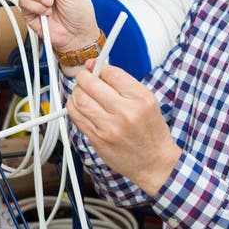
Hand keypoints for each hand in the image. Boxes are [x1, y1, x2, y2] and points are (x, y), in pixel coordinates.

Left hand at [68, 60, 181, 196]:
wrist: (154, 163)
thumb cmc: (152, 132)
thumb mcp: (148, 101)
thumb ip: (124, 84)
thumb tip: (100, 69)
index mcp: (140, 99)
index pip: (111, 73)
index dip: (99, 66)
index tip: (95, 65)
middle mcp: (125, 112)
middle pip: (91, 84)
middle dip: (83, 75)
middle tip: (84, 75)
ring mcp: (109, 128)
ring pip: (80, 100)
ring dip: (76, 91)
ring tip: (81, 90)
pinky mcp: (97, 140)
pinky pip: (77, 117)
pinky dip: (73, 106)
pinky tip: (78, 104)